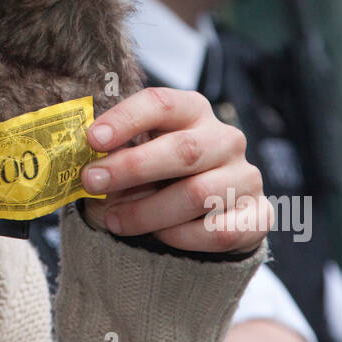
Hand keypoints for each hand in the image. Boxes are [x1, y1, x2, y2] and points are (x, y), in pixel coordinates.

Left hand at [79, 87, 270, 253]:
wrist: (210, 216)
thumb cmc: (161, 177)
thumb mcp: (139, 157)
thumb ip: (117, 156)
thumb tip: (85, 165)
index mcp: (192, 111)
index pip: (162, 103)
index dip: (126, 119)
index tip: (92, 140)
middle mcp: (225, 138)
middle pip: (182, 150)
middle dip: (131, 168)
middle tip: (92, 182)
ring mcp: (246, 176)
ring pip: (197, 194)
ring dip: (148, 211)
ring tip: (115, 222)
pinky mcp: (257, 215)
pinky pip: (217, 230)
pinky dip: (181, 237)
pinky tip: (159, 237)